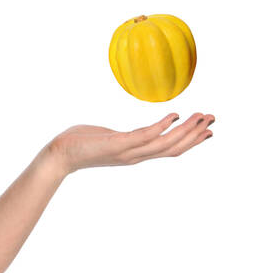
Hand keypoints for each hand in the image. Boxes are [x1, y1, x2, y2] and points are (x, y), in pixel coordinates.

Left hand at [46, 111, 214, 174]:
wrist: (59, 154)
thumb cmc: (81, 144)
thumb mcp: (109, 140)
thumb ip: (124, 137)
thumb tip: (129, 133)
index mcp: (136, 154)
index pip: (170, 150)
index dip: (191, 142)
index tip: (209, 132)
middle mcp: (136, 156)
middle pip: (174, 148)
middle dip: (195, 135)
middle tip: (212, 120)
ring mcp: (128, 152)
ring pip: (165, 144)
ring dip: (186, 131)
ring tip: (200, 116)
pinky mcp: (118, 145)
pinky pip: (145, 136)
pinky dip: (162, 127)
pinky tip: (173, 115)